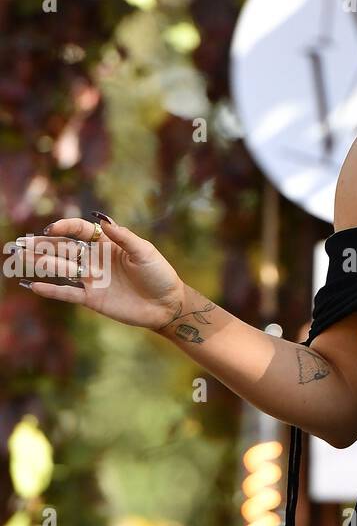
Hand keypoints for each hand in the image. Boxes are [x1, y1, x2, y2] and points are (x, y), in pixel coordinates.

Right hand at [12, 214, 184, 330]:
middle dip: (41, 245)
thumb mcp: (145, 252)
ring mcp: (92, 279)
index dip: (64, 228)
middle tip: (19, 242)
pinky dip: (51, 290)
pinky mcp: (92, 298)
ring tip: (19, 258)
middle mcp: (95, 259)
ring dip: (40, 263)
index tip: (52, 229)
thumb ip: (124, 237)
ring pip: (61, 269)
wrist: (167, 304)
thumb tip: (105, 221)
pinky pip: (67, 293)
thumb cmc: (159, 274)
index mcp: (106, 244)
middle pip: (63, 249)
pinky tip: (33, 285)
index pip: (79, 231)